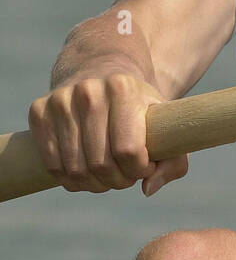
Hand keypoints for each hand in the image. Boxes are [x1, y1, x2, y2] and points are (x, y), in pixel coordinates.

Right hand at [28, 70, 188, 194]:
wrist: (101, 70)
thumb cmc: (138, 107)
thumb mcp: (165, 126)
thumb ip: (173, 162)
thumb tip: (147, 189)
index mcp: (122, 88)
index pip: (129, 151)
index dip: (139, 169)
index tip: (145, 166)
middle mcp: (88, 90)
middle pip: (101, 164)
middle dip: (117, 180)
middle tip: (125, 175)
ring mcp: (59, 100)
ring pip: (75, 169)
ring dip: (94, 184)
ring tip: (107, 174)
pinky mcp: (38, 111)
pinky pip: (52, 165)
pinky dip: (70, 180)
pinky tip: (86, 173)